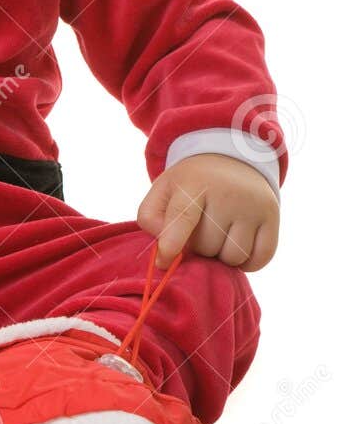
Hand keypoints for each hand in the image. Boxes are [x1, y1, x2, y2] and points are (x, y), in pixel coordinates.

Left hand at [137, 152, 278, 271]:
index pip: (183, 217)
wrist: (232, 159)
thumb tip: (165, 252)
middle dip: (197, 247)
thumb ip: (150, 217)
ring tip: (217, 235)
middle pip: (207, 246)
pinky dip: (246, 263)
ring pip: (233, 257)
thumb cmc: (191, 184)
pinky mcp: (272, 217)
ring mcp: (253, 205)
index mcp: (195, 182)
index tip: (164, 262)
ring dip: (221, 256)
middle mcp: (228, 192)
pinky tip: (235, 245)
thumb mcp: (164, 189)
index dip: (171, 244)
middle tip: (199, 230)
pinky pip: (258, 260)